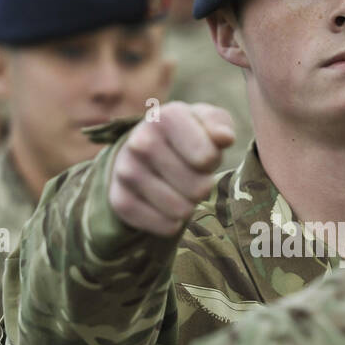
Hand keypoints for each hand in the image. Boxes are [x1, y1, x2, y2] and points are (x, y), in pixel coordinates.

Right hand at [107, 102, 235, 236]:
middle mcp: (140, 142)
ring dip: (188, 205)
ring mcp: (126, 172)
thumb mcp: (207, 121)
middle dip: (202, 186)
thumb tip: (224, 138)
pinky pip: (164, 226)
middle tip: (192, 175)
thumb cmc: (188, 135)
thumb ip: (219, 124)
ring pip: (181, 210)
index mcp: (165, 118)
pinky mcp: (120, 200)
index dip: (212, 162)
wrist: (143, 150)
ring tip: (180, 189)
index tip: (203, 154)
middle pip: (198, 188)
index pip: (206, 158)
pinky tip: (167, 205)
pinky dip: (173, 222)